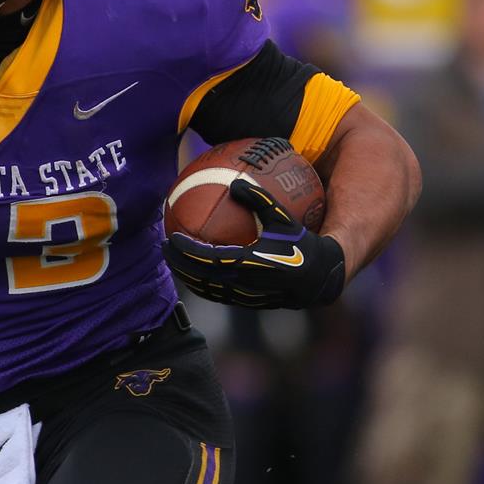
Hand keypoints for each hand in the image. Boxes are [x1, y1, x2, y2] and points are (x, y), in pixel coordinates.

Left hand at [162, 179, 346, 308]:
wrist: (320, 277)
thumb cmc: (302, 242)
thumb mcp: (282, 218)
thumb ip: (259, 199)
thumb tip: (236, 182)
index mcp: (249, 263)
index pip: (209, 258)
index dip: (187, 250)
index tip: (171, 238)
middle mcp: (243, 283)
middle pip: (201, 276)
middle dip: (178, 263)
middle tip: (163, 247)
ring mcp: (244, 295)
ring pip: (207, 289)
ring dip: (187, 276)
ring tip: (174, 261)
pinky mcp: (248, 302)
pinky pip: (219, 295)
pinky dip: (203, 285)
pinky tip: (196, 273)